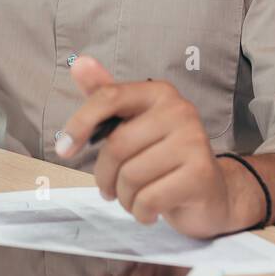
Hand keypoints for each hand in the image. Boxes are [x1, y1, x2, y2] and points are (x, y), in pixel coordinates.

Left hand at [56, 56, 253, 238]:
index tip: (63, 150)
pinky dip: (141, 212)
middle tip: (111, 189)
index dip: (79, 124)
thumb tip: (79, 63)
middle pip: (116, 146)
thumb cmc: (163, 157)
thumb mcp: (132, 125)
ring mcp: (194, 141)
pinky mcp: (200, 174)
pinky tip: (151, 210)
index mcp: (159, 93)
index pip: (109, 98)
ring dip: (124, 198)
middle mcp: (180, 110)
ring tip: (136, 198)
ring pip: (131, 177)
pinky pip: (149, 199)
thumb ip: (105, 96)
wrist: (211, 193)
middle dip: (105, 177)